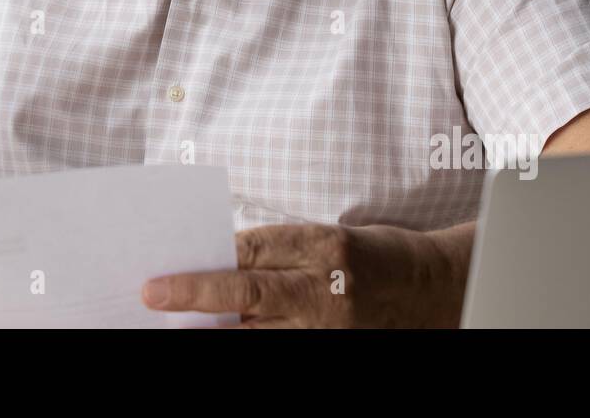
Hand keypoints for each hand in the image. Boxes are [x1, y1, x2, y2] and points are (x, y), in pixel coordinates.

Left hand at [141, 223, 465, 327]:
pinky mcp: (336, 350)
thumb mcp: (328, 238)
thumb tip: (221, 264)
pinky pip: (279, 350)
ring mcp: (331, 325)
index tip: (163, 276)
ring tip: (179, 328)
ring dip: (215, 331)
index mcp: (324, 245)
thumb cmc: (376, 256)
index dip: (203, 265)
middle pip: (248, 291)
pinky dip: (250, 344)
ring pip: (257, 332)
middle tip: (152, 297)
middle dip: (195, 295)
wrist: (436, 288)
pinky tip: (222, 340)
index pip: (250, 252)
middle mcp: (328, 286)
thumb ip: (278, 252)